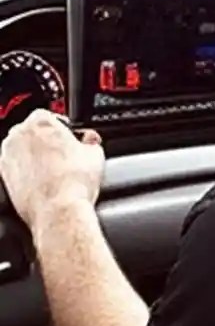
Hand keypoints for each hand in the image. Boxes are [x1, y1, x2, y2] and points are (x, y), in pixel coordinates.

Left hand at [0, 109, 104, 233]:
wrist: (58, 210)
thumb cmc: (73, 182)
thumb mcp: (95, 154)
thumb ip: (90, 141)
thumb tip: (90, 142)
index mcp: (40, 122)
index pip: (50, 115)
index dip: (64, 128)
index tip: (72, 138)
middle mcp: (18, 136)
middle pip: (32, 132)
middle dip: (47, 142)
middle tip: (65, 155)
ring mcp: (7, 156)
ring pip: (22, 150)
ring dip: (35, 157)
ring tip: (55, 171)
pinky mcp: (2, 176)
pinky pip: (16, 168)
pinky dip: (26, 173)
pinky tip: (44, 182)